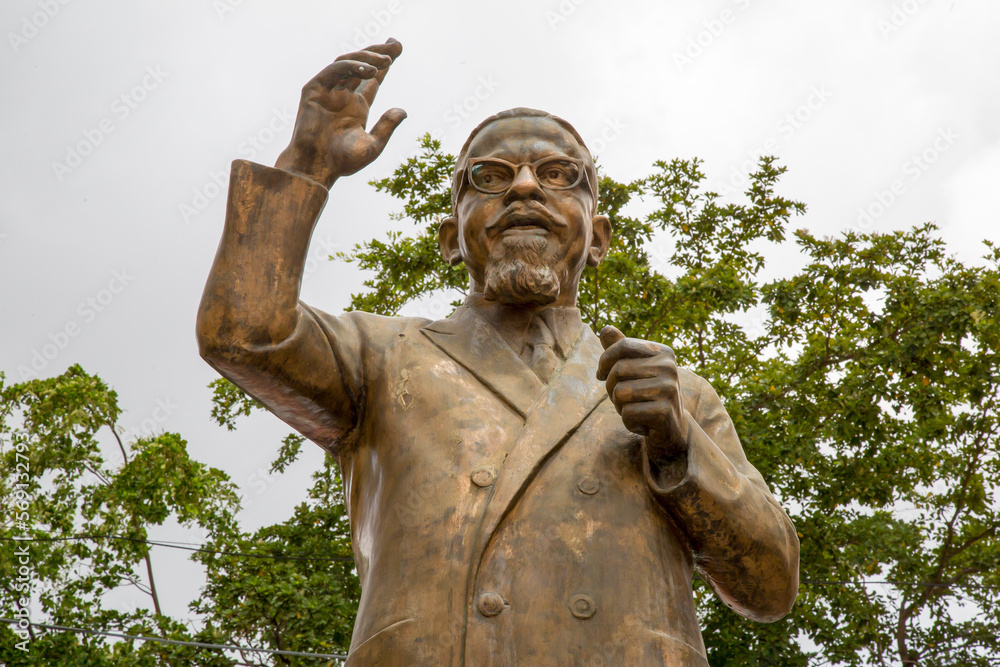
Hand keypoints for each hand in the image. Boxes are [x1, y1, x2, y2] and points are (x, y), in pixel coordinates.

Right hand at [274, 39, 406, 186]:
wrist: (317, 167)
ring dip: (367, 58)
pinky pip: (333, 71)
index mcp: (356, 107)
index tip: (398, 48)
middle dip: (378, 52)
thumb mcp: (373, 145)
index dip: (385, 64)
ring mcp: (328, 91)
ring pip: (348, 63)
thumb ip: (387, 126)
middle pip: (361, 66)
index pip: (372, 79)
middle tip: (396, 44)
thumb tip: (403, 111)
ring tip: (386, 61)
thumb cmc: (342, 161)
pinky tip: (369, 70)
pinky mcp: (314, 90)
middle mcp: (343, 96)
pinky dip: (351, 67)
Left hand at [596, 326, 689, 462]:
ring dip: (619, 406)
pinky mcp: (665, 412)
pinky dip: (628, 421)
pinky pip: (627, 414)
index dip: (604, 360)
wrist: (671, 428)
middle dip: (611, 387)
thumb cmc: (647, 393)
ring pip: (620, 393)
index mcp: (663, 352)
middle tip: (622, 397)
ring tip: (635, 408)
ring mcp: (669, 390)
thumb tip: (606, 329)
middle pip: (618, 370)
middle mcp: (670, 368)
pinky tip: (642, 422)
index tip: (601, 374)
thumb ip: (620, 348)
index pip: (622, 346)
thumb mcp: (634, 368)